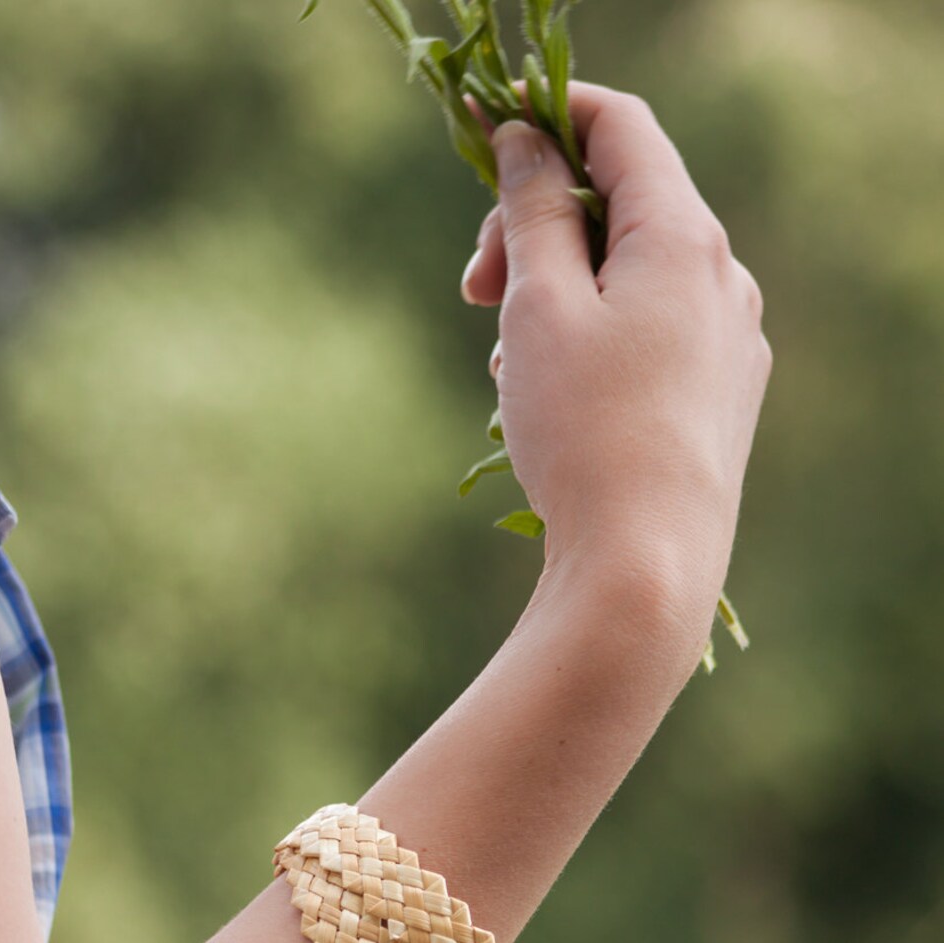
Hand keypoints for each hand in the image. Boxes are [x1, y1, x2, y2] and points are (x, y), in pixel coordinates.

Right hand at [461, 83, 771, 674]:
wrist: (644, 568)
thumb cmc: (585, 433)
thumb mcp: (539, 307)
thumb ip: (532, 213)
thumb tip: (528, 144)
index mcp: (684, 237)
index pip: (622, 128)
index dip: (549, 116)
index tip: (486, 140)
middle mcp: (724, 279)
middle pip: (623, 207)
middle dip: (537, 230)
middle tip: (471, 291)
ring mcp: (730, 343)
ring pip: (631, 280)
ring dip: (558, 297)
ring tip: (510, 370)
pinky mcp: (720, 400)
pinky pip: (650, 338)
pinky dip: (594, 344)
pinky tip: (552, 404)